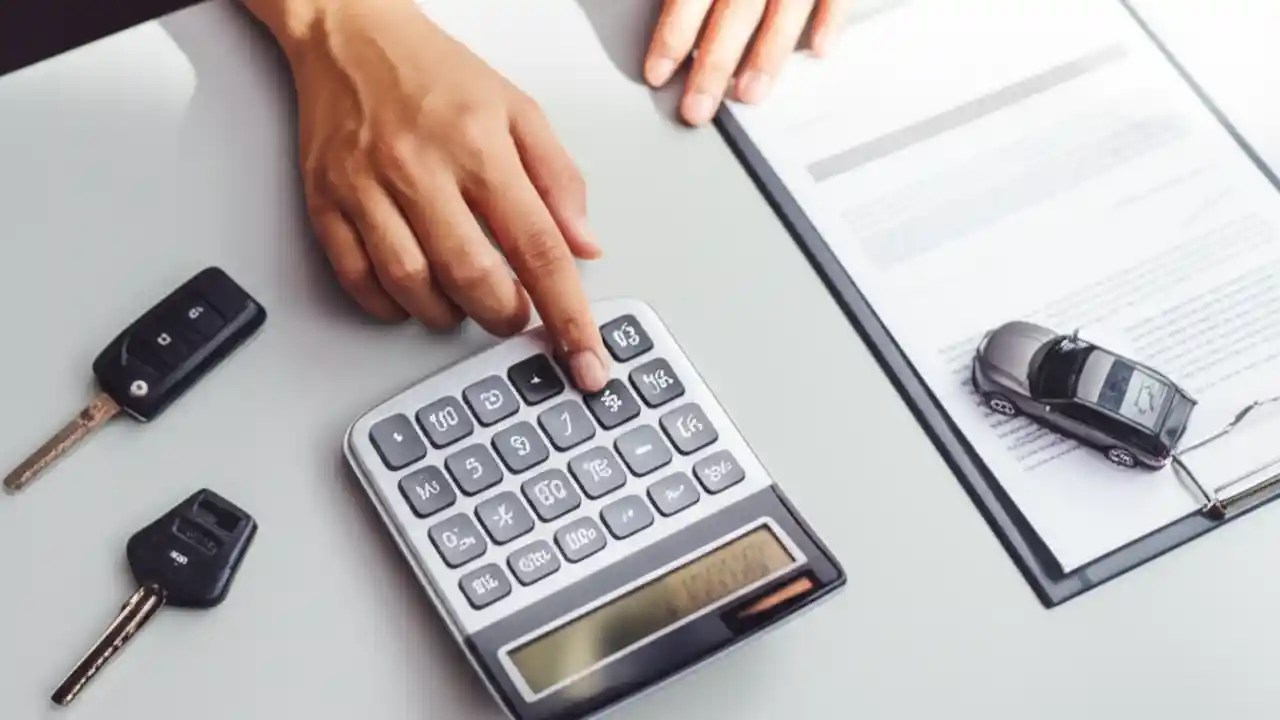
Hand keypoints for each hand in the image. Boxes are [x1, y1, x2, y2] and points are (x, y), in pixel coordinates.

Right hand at [245, 0, 609, 390]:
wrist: (348, 33)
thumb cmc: (435, 73)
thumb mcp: (518, 110)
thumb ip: (559, 181)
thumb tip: (585, 247)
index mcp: (480, 147)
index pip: (538, 247)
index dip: (567, 313)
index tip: (585, 359)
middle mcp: (422, 169)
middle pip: (473, 277)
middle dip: (504, 317)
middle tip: (515, 316)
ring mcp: (367, 187)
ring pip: (412, 286)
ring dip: (449, 315)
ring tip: (466, 302)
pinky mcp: (325, 201)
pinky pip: (357, 280)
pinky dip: (390, 306)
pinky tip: (412, 297)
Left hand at [643, 0, 853, 124]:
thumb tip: (665, 11)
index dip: (672, 36)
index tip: (656, 75)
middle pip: (734, 12)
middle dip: (713, 65)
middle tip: (697, 110)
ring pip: (784, 10)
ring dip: (767, 55)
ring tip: (749, 95)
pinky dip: (830, 20)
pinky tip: (818, 50)